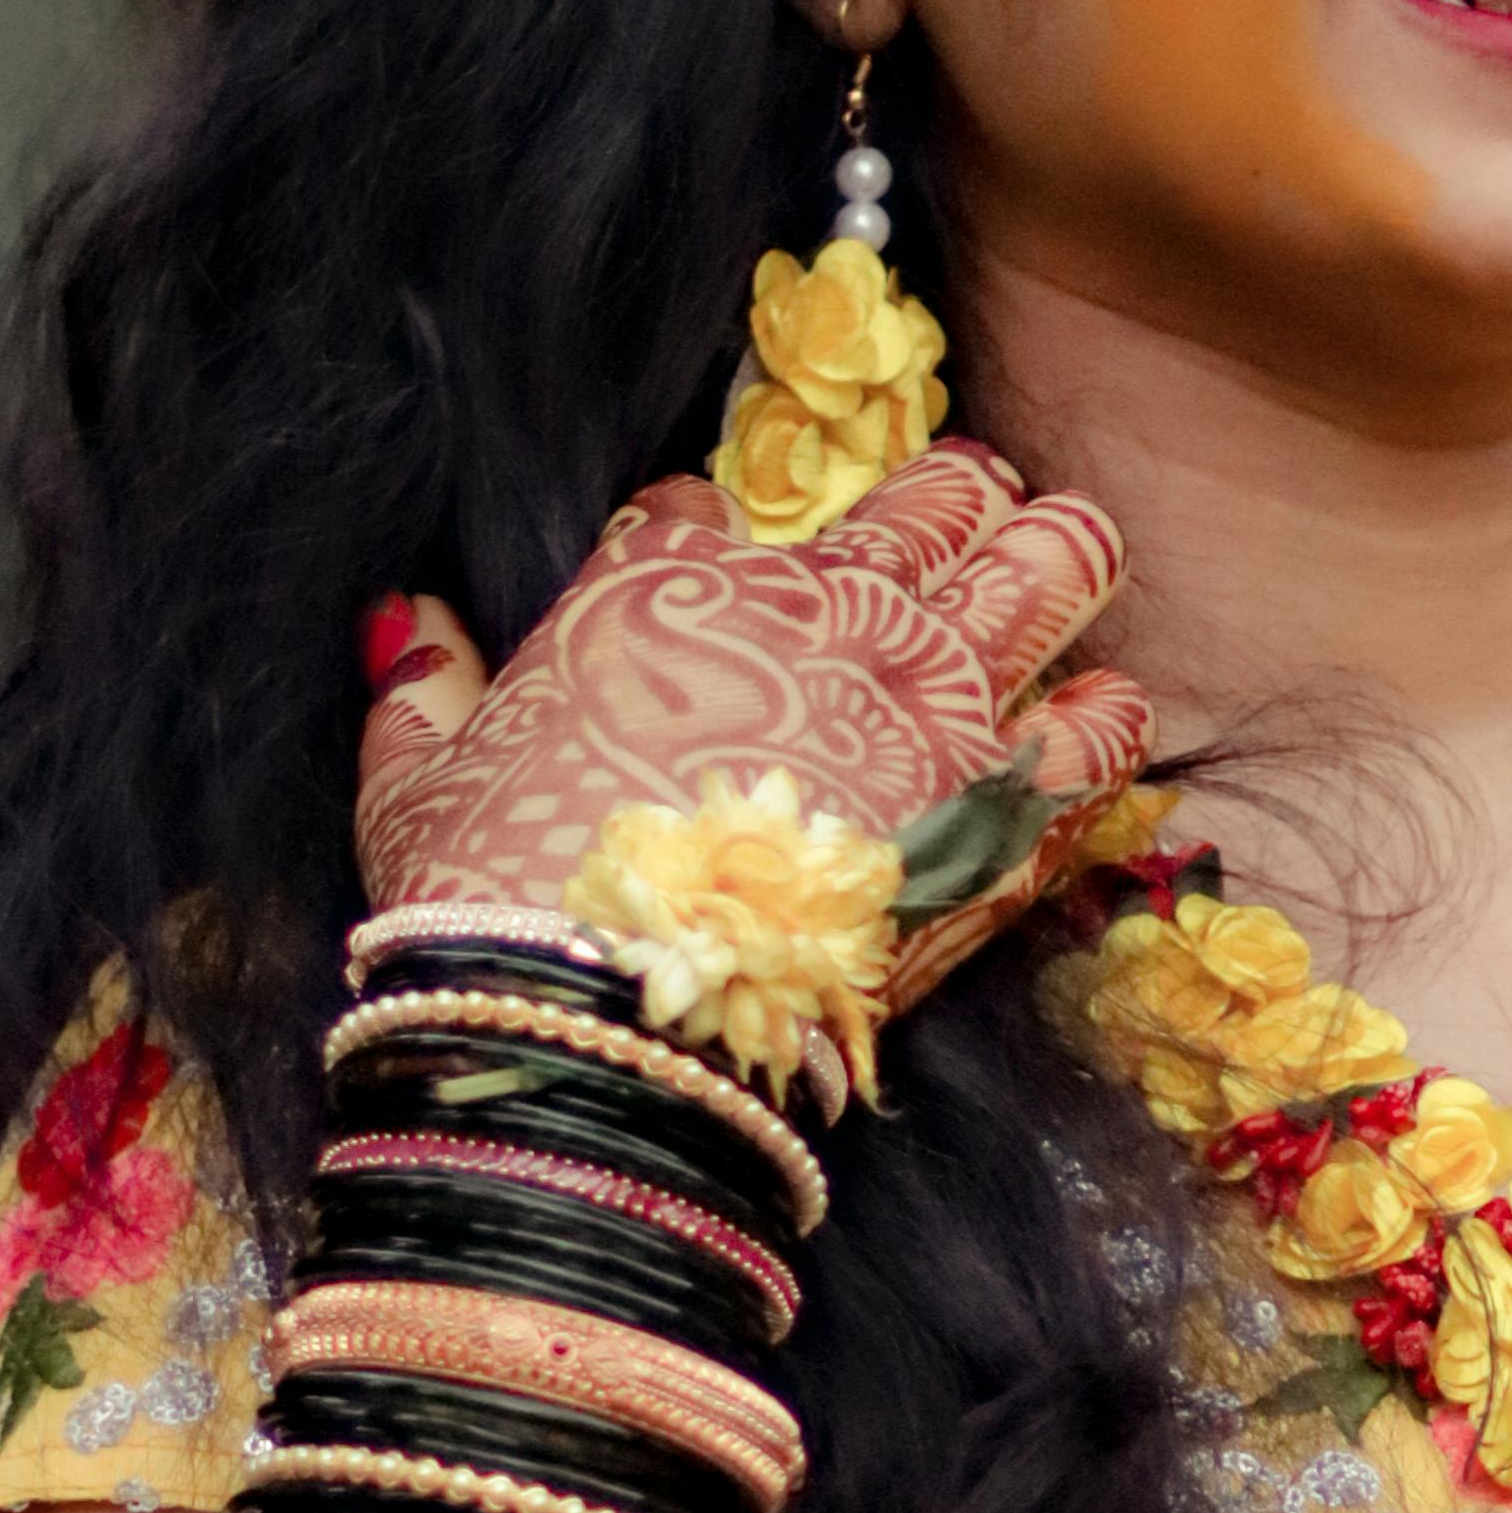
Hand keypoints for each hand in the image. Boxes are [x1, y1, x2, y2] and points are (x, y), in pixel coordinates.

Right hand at [356, 439, 1152, 1036]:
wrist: (605, 1021)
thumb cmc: (492, 903)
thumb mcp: (417, 785)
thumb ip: (423, 693)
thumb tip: (406, 622)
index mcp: (666, 588)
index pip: (707, 505)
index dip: (710, 540)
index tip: (709, 577)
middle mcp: (815, 611)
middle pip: (933, 490)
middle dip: (952, 504)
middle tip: (952, 539)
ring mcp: (922, 695)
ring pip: (1050, 558)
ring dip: (1057, 559)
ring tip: (1054, 574)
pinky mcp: (998, 801)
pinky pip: (1104, 725)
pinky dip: (1105, 720)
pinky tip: (1087, 726)